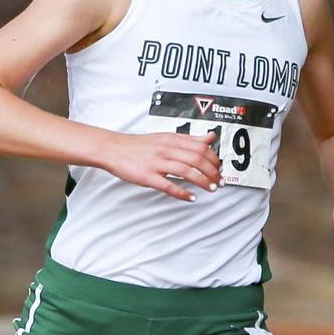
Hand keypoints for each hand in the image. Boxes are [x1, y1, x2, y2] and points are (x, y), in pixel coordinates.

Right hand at [100, 130, 221, 200]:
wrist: (114, 149)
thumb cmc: (140, 146)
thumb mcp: (166, 137)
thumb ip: (189, 139)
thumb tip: (210, 137)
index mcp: (172, 140)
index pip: (201, 148)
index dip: (214, 159)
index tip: (219, 169)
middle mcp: (166, 150)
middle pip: (197, 160)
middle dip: (212, 172)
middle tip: (219, 181)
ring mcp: (157, 163)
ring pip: (186, 172)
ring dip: (202, 182)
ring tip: (210, 188)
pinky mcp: (147, 176)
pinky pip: (168, 186)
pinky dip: (182, 193)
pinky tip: (191, 197)